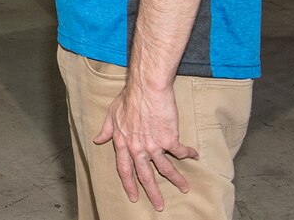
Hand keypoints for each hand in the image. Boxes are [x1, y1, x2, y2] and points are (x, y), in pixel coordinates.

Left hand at [94, 83, 198, 210]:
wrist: (146, 88)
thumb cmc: (129, 97)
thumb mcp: (112, 113)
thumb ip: (107, 129)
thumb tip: (98, 140)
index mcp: (122, 142)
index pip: (124, 168)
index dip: (128, 183)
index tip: (133, 196)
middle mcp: (136, 147)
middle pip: (144, 175)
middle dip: (152, 192)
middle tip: (159, 206)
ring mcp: (153, 145)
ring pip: (165, 169)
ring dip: (177, 180)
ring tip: (185, 188)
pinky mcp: (168, 139)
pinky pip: (180, 152)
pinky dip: (189, 154)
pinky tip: (194, 156)